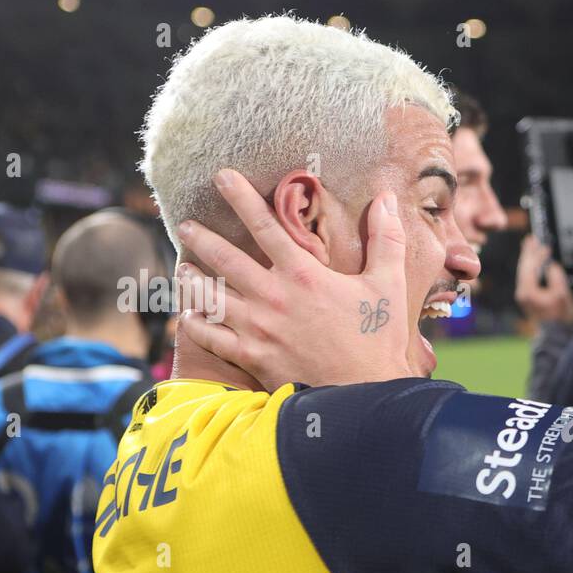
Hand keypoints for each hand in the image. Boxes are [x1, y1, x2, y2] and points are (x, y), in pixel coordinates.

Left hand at [175, 168, 413, 390]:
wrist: (366, 396)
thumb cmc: (378, 340)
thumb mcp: (389, 285)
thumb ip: (386, 239)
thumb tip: (387, 199)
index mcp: (303, 274)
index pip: (265, 224)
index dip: (241, 197)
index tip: (221, 176)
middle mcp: (272, 297)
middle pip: (224, 258)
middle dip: (201, 237)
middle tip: (186, 225)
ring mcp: (257, 329)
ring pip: (209, 297)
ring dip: (192, 280)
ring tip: (184, 270)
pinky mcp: (252, 358)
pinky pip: (211, 338)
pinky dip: (195, 325)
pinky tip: (189, 317)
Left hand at [514, 234, 572, 323]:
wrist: (555, 334)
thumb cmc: (558, 317)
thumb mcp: (561, 294)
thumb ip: (556, 277)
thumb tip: (551, 266)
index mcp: (528, 291)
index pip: (530, 267)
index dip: (537, 255)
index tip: (544, 246)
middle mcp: (523, 292)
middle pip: (524, 267)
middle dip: (528, 252)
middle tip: (531, 239)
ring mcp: (524, 295)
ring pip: (524, 271)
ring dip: (528, 258)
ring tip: (531, 246)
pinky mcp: (528, 297)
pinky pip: (527, 277)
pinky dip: (531, 267)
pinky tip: (534, 262)